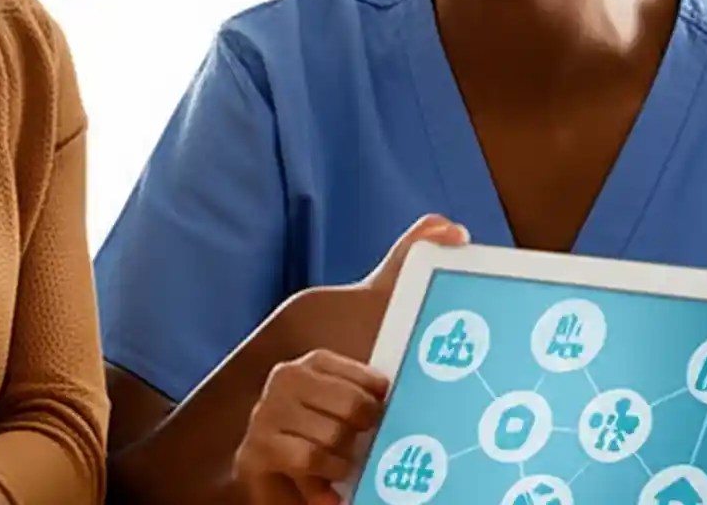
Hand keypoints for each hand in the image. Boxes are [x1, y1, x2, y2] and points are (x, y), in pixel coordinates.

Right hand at [233, 215, 469, 504]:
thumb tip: (453, 227)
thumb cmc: (346, 409)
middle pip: (353, 415)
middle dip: (366, 437)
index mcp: (313, 359)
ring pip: (332, 444)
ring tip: (347, 462)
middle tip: (364, 441)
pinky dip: (326, 483)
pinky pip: (307, 465)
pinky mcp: (253, 454)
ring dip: (348, 463)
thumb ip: (408, 272)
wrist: (291, 469)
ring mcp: (263, 418)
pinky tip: (329, 487)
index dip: (381, 405)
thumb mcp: (381, 336)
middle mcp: (283, 382)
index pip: (366, 387)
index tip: (381, 410)